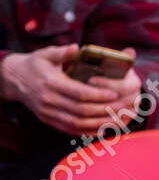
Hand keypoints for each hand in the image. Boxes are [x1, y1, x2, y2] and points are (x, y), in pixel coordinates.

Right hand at [0, 45, 140, 135]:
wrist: (13, 80)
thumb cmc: (35, 65)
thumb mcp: (46, 54)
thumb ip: (62, 52)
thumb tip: (76, 48)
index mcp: (51, 83)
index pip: (79, 93)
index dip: (99, 95)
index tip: (115, 94)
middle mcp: (49, 100)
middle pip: (82, 110)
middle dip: (105, 110)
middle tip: (124, 107)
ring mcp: (48, 113)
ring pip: (78, 124)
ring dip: (101, 124)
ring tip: (120, 119)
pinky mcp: (49, 121)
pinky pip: (71, 130)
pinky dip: (89, 131)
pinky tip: (104, 128)